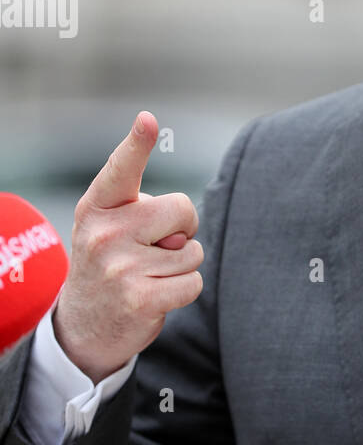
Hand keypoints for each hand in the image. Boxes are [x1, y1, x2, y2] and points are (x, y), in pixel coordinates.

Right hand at [52, 111, 204, 384]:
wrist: (85, 324)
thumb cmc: (111, 262)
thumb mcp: (110, 228)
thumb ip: (142, 213)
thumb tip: (181, 237)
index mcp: (97, 207)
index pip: (120, 169)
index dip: (137, 144)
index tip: (148, 120)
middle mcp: (104, 234)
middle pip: (182, 210)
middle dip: (184, 228)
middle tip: (157, 247)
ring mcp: (120, 268)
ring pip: (192, 252)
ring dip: (182, 265)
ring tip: (149, 274)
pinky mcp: (140, 299)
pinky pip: (194, 282)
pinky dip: (185, 289)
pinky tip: (157, 295)